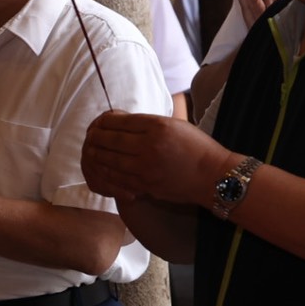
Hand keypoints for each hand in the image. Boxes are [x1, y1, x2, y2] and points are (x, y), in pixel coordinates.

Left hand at [80, 110, 232, 205]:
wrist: (214, 177)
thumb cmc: (198, 148)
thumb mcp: (177, 125)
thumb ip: (149, 123)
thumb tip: (121, 121)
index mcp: (158, 126)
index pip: (120, 121)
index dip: (104, 120)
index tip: (100, 121)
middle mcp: (149, 146)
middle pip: (109, 139)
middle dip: (95, 136)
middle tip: (90, 135)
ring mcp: (145, 168)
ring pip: (108, 159)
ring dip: (95, 154)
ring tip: (90, 150)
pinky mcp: (145, 185)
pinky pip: (116, 178)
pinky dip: (104, 172)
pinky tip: (101, 168)